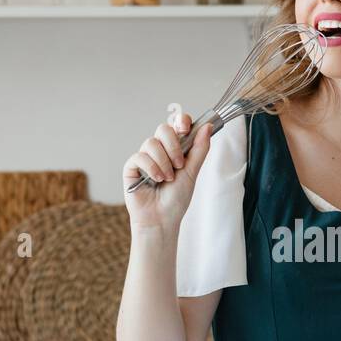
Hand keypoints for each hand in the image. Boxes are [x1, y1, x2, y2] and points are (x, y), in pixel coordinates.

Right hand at [122, 111, 214, 229]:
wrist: (162, 219)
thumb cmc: (176, 199)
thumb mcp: (192, 172)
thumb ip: (199, 149)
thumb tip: (208, 126)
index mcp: (175, 149)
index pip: (177, 125)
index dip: (181, 121)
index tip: (185, 127)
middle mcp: (159, 151)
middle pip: (163, 129)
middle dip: (173, 146)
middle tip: (179, 165)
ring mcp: (145, 157)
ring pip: (151, 142)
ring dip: (163, 162)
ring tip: (167, 179)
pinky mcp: (132, 167)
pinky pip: (139, 156)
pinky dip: (151, 168)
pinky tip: (156, 180)